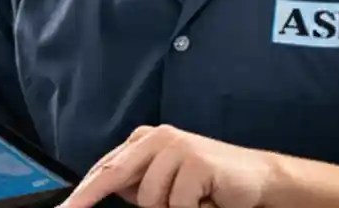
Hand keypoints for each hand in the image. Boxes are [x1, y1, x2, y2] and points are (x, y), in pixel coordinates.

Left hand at [58, 125, 276, 207]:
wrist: (255, 179)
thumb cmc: (207, 185)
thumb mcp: (165, 183)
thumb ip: (136, 183)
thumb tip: (99, 192)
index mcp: (146, 140)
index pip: (107, 167)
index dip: (83, 191)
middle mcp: (159, 137)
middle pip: (116, 174)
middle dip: (92, 197)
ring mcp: (178, 146)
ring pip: (149, 198)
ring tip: (192, 200)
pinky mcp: (196, 161)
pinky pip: (176, 203)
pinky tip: (205, 200)